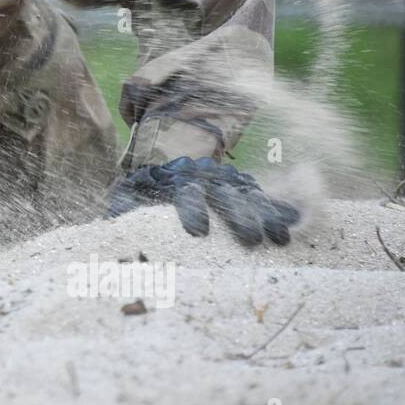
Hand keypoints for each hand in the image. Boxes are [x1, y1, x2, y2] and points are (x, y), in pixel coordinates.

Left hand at [107, 156, 298, 244]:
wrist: (166, 163)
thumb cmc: (146, 190)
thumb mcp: (129, 193)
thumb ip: (123, 206)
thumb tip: (111, 221)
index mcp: (176, 180)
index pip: (185, 193)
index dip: (191, 210)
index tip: (198, 231)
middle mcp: (205, 177)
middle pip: (224, 194)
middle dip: (237, 216)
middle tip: (249, 240)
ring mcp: (226, 180)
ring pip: (248, 195)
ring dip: (264, 216)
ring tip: (277, 239)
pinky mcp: (242, 186)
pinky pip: (264, 197)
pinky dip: (279, 210)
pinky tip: (293, 224)